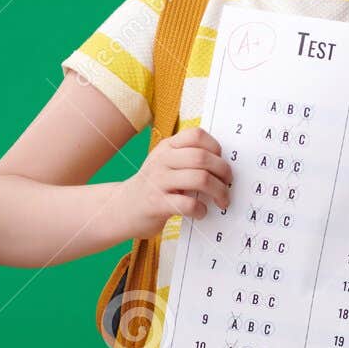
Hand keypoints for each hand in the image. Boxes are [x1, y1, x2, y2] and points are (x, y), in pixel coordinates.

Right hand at [118, 127, 232, 237]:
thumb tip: (222, 163)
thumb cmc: (151, 186)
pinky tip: (201, 212)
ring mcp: (158, 182)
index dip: (215, 147)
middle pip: (202, 157)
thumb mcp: (164, 164)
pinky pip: (188, 204)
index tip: (220, 161)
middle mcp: (161, 161)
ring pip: (200, 179)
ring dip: (219, 192)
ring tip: (221, 200)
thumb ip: (186, 158)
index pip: (196, 135)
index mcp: (166, 148)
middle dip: (223, 171)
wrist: (121, 208)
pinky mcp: (156, 204)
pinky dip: (201, 210)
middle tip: (227, 183)